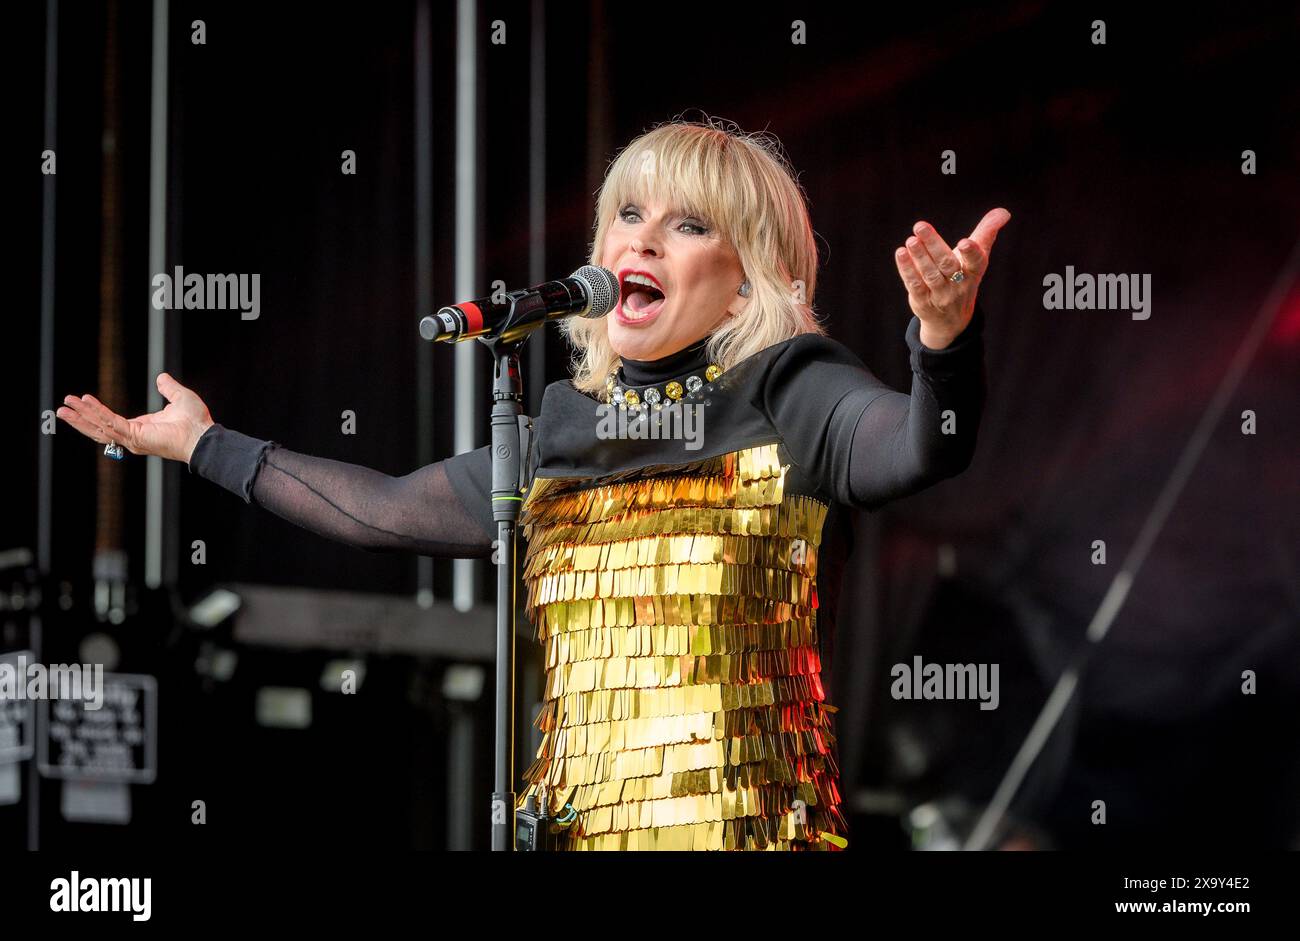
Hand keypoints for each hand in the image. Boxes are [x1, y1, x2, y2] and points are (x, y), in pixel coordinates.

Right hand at [57, 372, 214, 463]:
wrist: (204, 434)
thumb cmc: (196, 421)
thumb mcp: (179, 397)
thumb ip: (168, 388)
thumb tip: (161, 377)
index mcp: (141, 428)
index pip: (111, 422)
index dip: (95, 412)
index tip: (82, 401)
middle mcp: (133, 436)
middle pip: (99, 428)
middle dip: (80, 418)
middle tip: (62, 408)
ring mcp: (133, 439)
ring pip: (100, 428)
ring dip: (81, 417)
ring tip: (64, 407)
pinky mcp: (136, 437)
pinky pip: (111, 423)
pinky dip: (97, 413)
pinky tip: (85, 403)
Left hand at [894, 207, 1010, 348]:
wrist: (951, 320)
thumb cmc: (964, 277)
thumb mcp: (978, 258)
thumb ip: (987, 233)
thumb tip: (1004, 212)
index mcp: (974, 272)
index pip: (976, 262)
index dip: (971, 253)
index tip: (965, 241)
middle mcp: (958, 285)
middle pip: (946, 264)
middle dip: (933, 245)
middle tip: (920, 226)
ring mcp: (940, 295)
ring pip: (930, 274)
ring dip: (919, 256)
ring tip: (911, 240)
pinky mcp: (923, 301)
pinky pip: (915, 284)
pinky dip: (907, 269)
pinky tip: (901, 253)